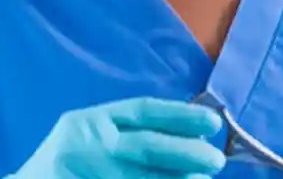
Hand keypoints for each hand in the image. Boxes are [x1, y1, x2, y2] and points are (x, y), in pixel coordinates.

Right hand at [9, 97, 226, 177]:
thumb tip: (191, 137)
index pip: (141, 111)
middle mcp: (87, 146)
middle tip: (217, 160)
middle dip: (186, 152)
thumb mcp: (88, 136)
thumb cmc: (66, 166)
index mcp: (88, 122)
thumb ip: (127, 133)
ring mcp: (85, 174)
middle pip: (147, 147)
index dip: (180, 115)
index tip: (212, 123)